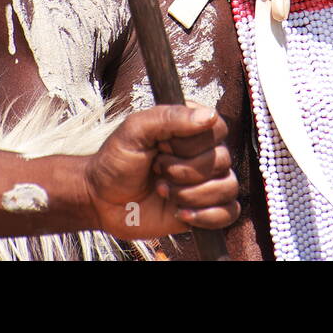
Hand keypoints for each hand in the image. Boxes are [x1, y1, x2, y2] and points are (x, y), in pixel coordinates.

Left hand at [85, 103, 239, 238]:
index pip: (217, 128)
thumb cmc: (116, 161)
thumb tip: (209, 117)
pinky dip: (207, 216)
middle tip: (157, 170)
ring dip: (191, 194)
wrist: (102, 200)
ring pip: (228, 186)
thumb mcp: (135, 130)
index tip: (162, 146)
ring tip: (164, 191)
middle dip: (184, 170)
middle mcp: (204, 152)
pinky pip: (230, 212)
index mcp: (191, 127)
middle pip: (222, 160)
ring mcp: (207, 181)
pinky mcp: (206, 208)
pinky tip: (179, 212)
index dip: (190, 143)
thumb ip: (169, 117)